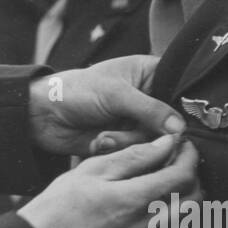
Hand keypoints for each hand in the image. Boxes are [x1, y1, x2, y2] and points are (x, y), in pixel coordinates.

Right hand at [17, 133, 200, 227]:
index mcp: (135, 199)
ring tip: (170, 186)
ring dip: (187, 202)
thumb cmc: (61, 204)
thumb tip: (166, 144)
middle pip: (195, 202)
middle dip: (193, 177)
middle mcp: (146, 226)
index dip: (189, 156)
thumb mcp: (93, 168)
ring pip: (188, 224)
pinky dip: (174, 226)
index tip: (183, 146)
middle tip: (179, 163)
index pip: (183, 175)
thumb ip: (134, 156)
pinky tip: (157, 214)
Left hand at [28, 55, 185, 157]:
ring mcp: (137, 121)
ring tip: (103, 135)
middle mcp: (149, 98)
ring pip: (153, 142)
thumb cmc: (76, 90)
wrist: (44, 115)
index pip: (182, 90)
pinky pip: (136, 153)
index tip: (177, 126)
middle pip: (171, 123)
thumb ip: (150, 109)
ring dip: (126, 142)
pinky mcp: (125, 141)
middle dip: (148, 132)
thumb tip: (180, 129)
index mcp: (150, 74)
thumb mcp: (115, 94)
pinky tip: (98, 141)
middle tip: (130, 130)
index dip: (184, 109)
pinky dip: (116, 149)